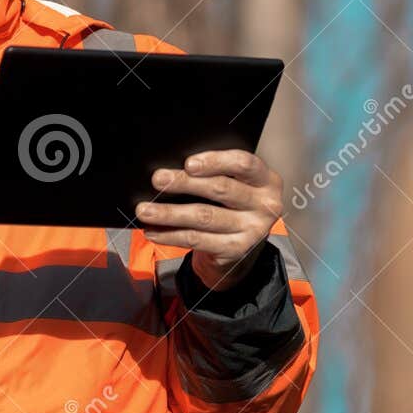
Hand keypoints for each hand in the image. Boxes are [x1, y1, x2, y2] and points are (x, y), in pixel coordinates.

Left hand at [136, 149, 283, 289]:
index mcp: (267, 180)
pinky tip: (154, 230)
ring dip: (170, 213)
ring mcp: (252, 230)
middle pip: (221, 189)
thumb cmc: (232, 203)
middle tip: (158, 180)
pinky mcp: (236, 250)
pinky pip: (197, 240)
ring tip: (145, 209)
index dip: (216, 162)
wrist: (242, 242)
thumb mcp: (235, 184)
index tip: (189, 163)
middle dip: (185, 184)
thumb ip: (215, 173)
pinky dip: (171, 234)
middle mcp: (265, 205)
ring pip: (205, 217)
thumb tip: (174, 169)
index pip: (244, 164)